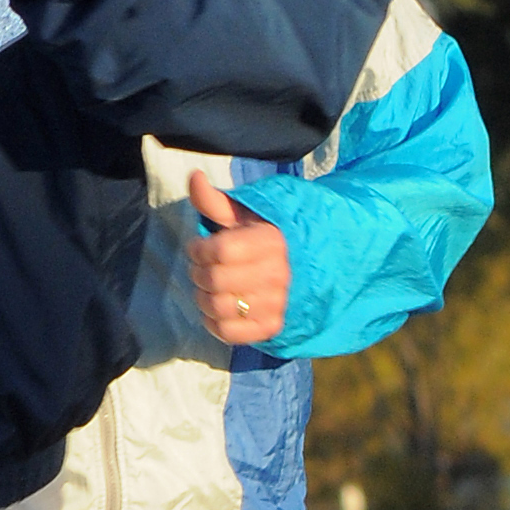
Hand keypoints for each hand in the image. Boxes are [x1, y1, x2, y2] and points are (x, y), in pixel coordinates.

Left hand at [186, 170, 291, 343]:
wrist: (315, 264)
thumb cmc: (270, 235)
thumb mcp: (246, 214)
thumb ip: (216, 200)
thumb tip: (194, 176)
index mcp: (272, 242)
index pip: (219, 251)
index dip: (199, 249)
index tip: (198, 247)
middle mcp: (278, 274)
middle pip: (214, 280)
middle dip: (197, 272)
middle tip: (201, 267)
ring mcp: (277, 304)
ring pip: (218, 307)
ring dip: (202, 297)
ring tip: (207, 286)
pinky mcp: (272, 328)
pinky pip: (229, 333)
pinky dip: (213, 322)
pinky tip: (215, 308)